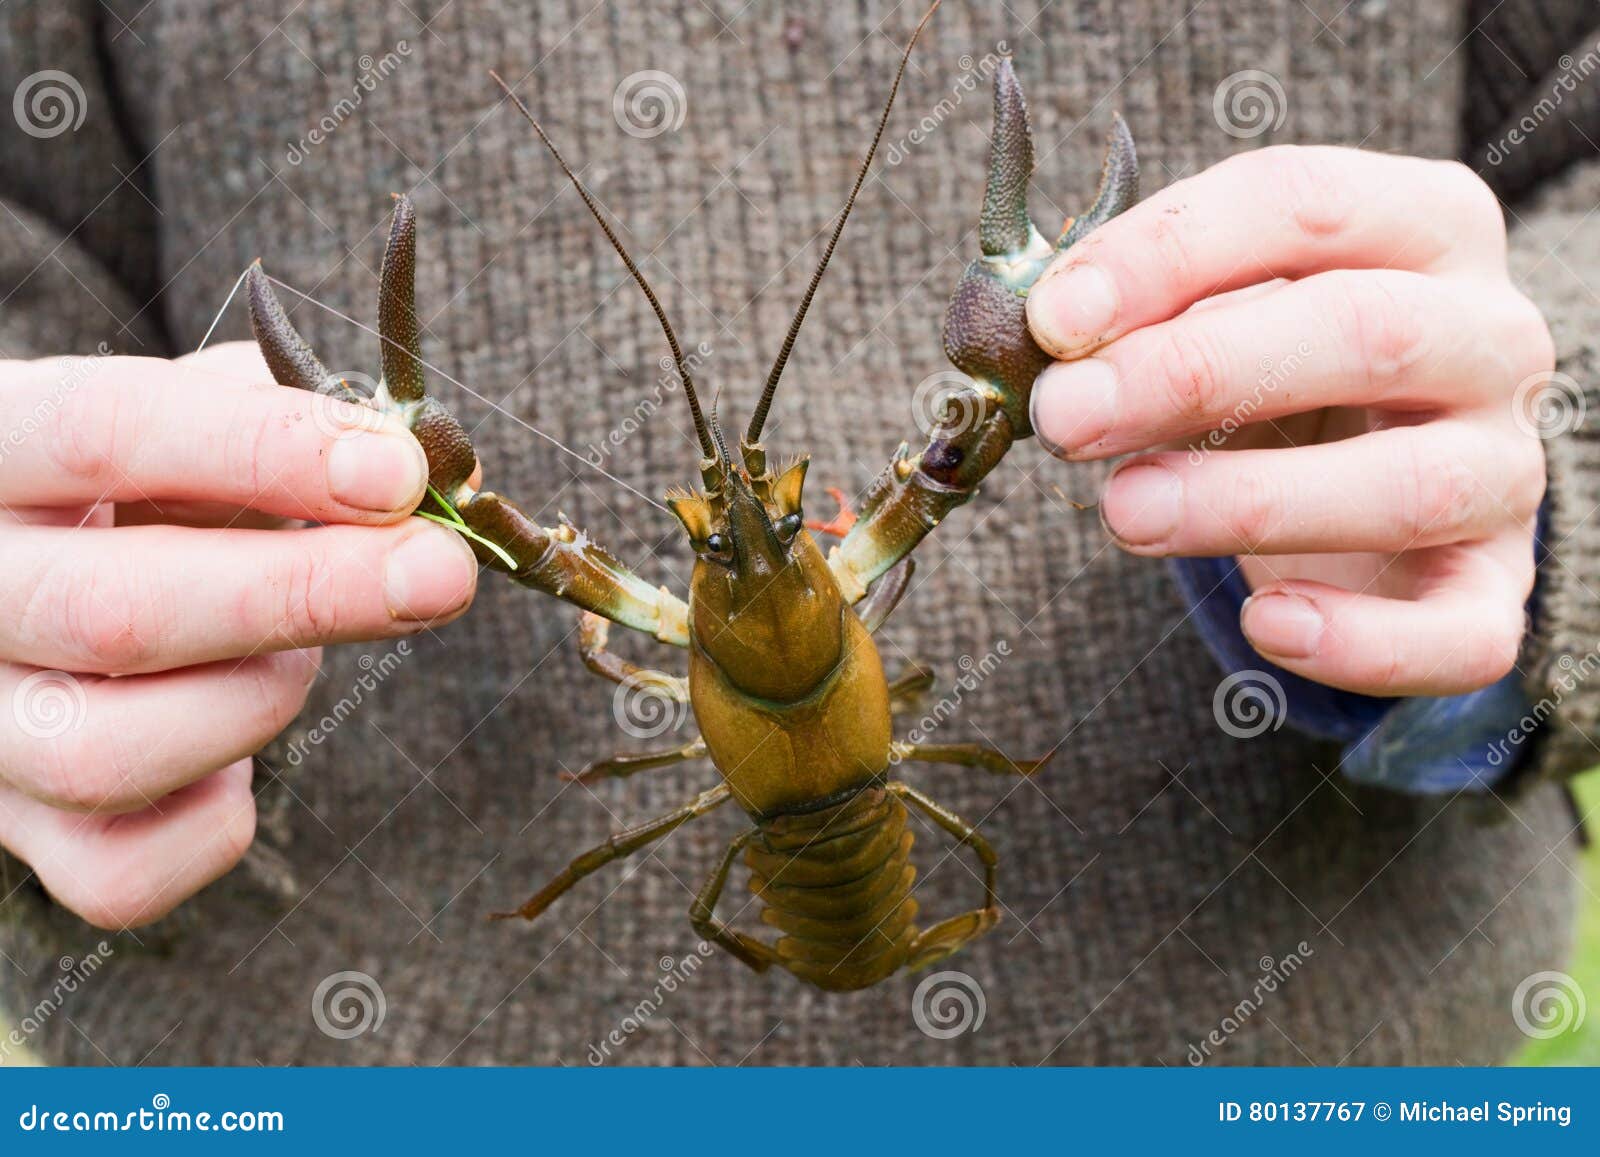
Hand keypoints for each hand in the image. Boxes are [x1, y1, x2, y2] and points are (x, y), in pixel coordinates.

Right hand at [0, 342, 477, 927]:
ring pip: (108, 756)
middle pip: (113, 615)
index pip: (104, 435)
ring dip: (257, 698)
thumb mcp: (193, 413)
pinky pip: (121, 874)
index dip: (264, 452)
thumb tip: (430, 467)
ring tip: (300, 648)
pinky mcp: (21, 832)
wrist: (39, 573)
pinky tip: (239, 754)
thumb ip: (293, 419)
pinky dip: (215, 822)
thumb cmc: (144, 483)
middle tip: (440, 572)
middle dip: (306, 595)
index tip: (396, 471)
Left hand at [1026, 146, 1551, 698]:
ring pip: (1411, 485)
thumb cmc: (1281, 373)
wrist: (1379, 475)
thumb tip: (1049, 347)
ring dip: (1250, 503)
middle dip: (1193, 373)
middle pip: (1363, 332)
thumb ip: (1146, 317)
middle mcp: (1490, 335)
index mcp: (1423, 224)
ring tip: (1126, 511)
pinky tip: (1268, 625)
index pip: (1301, 203)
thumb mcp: (1218, 315)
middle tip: (1066, 415)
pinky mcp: (1495, 589)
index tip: (1057, 317)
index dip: (1169, 254)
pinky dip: (1364, 642)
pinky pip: (1459, 632)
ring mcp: (1507, 467)